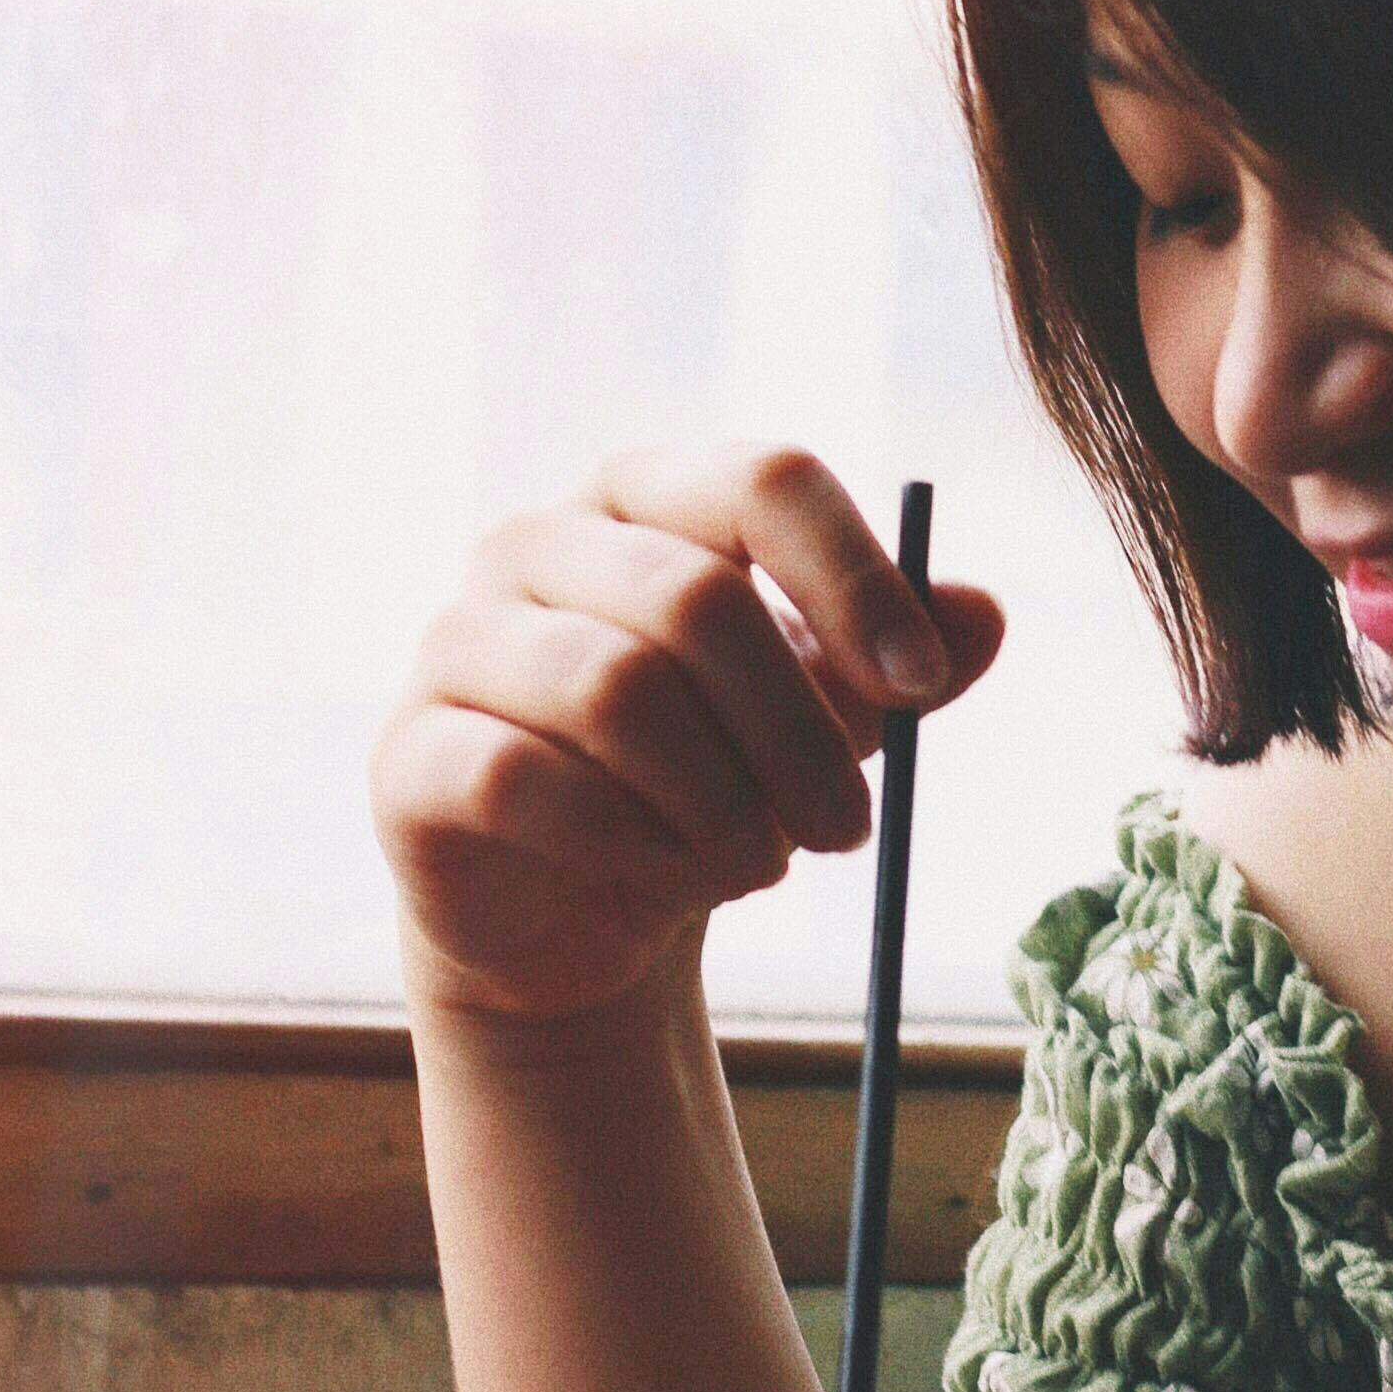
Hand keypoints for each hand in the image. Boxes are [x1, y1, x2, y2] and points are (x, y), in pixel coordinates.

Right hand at [371, 443, 1004, 1024]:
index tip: (926, 686)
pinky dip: (626, 847)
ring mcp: (458, 640)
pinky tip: (663, 884)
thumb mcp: (826, 717)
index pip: (765, 481)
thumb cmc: (713, 776)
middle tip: (851, 833)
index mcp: (649, 494)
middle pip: (698, 600)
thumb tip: (982, 616)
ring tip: (757, 863)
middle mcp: (538, 541)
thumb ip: (898, 662)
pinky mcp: (410, 753)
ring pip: (618, 693)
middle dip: (799, 736)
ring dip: (719, 804)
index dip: (858, 580)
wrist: (583, 910)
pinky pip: (526, 781)